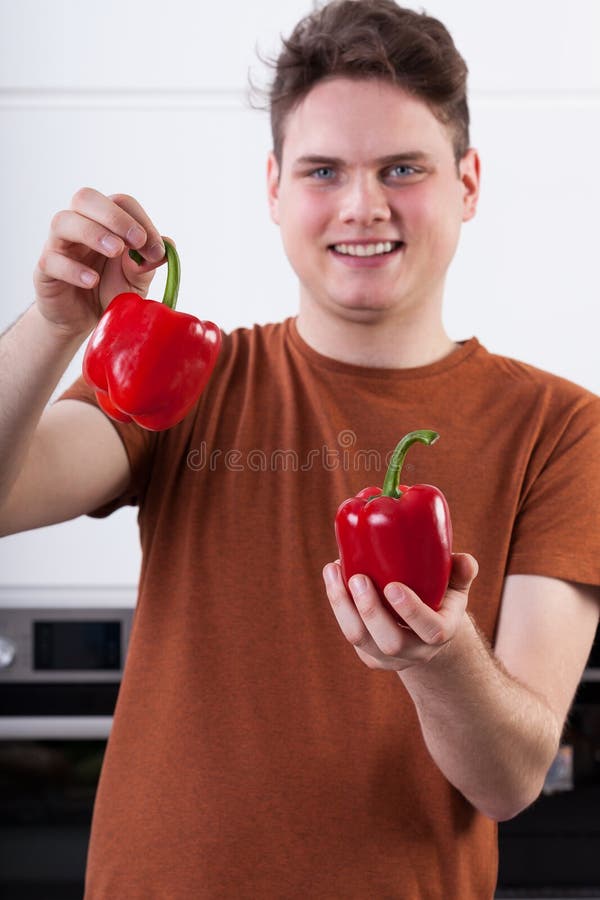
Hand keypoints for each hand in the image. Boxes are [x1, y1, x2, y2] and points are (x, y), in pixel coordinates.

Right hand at [34, 187, 166, 337]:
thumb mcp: (135, 280)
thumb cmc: (109, 291)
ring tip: (114, 252)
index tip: (155, 249)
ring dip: (93, 233)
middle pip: (86, 198)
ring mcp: (59, 245)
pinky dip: (74, 269)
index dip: (140, 220)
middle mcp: (79, 225)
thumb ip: (147, 264)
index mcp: (104, 222)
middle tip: (136, 241)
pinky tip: (91, 280)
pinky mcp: (46, 269)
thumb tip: (168, 247)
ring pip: (63, 221)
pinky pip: (51, 260)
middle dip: (114, 216)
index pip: (119, 202)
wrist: (84, 320)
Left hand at [323, 553, 477, 670]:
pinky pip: (350, 631)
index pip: (430, 630)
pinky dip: (338, 603)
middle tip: (358, 577)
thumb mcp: (456, 587)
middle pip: (390, 641)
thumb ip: (461, 572)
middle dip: (370, 610)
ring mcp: (389, 657)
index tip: (393, 586)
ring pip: (360, 638)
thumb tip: (465, 560)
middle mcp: (415, 651)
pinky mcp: (368, 654)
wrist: (426, 632)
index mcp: (441, 633)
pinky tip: (333, 574)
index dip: (411, 611)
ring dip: (343, 604)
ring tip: (333, 570)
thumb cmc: (442, 599)